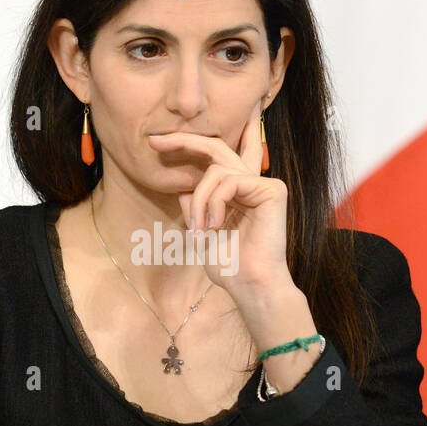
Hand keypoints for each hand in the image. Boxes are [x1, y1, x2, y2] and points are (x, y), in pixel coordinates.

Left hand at [146, 98, 290, 294]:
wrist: (250, 284)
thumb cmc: (229, 266)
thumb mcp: (200, 231)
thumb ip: (195, 205)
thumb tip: (182, 186)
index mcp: (237, 192)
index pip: (212, 160)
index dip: (186, 146)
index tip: (154, 144)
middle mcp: (251, 184)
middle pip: (216, 147)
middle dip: (184, 140)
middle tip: (157, 141)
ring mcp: (263, 185)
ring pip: (216, 171)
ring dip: (199, 201)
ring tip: (199, 230)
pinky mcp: (272, 189)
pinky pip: (229, 181)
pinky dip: (214, 203)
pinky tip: (215, 226)